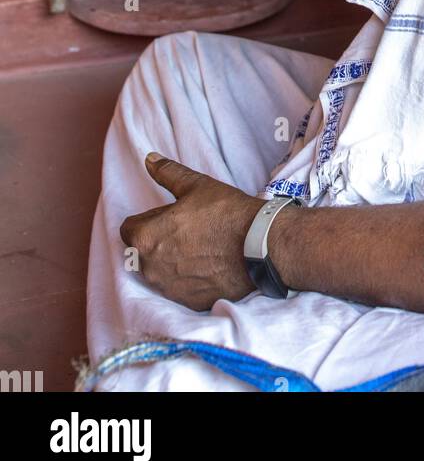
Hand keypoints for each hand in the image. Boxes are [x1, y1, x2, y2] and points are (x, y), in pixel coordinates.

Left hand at [119, 153, 263, 310]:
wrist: (257, 245)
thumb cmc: (224, 212)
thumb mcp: (195, 185)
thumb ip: (167, 172)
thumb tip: (149, 159)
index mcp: (145, 237)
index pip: (129, 228)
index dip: (149, 218)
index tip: (170, 215)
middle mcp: (150, 268)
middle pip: (142, 251)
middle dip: (157, 240)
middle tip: (186, 229)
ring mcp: (169, 288)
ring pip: (159, 271)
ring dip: (170, 260)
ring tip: (199, 246)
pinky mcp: (188, 301)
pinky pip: (179, 287)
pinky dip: (187, 277)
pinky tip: (207, 264)